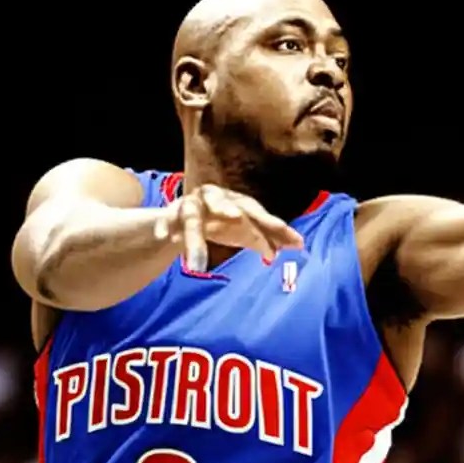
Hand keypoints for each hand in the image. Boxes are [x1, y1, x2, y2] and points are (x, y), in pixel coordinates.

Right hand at [153, 184, 304, 271]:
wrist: (181, 219)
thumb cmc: (220, 224)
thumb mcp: (245, 232)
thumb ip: (269, 238)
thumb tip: (299, 245)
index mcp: (237, 202)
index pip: (257, 212)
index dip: (272, 225)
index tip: (291, 242)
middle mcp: (214, 199)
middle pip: (227, 207)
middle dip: (233, 213)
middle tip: (238, 221)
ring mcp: (190, 207)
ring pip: (193, 219)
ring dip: (195, 239)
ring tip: (198, 263)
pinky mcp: (168, 216)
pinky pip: (164, 222)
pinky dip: (164, 228)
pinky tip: (165, 237)